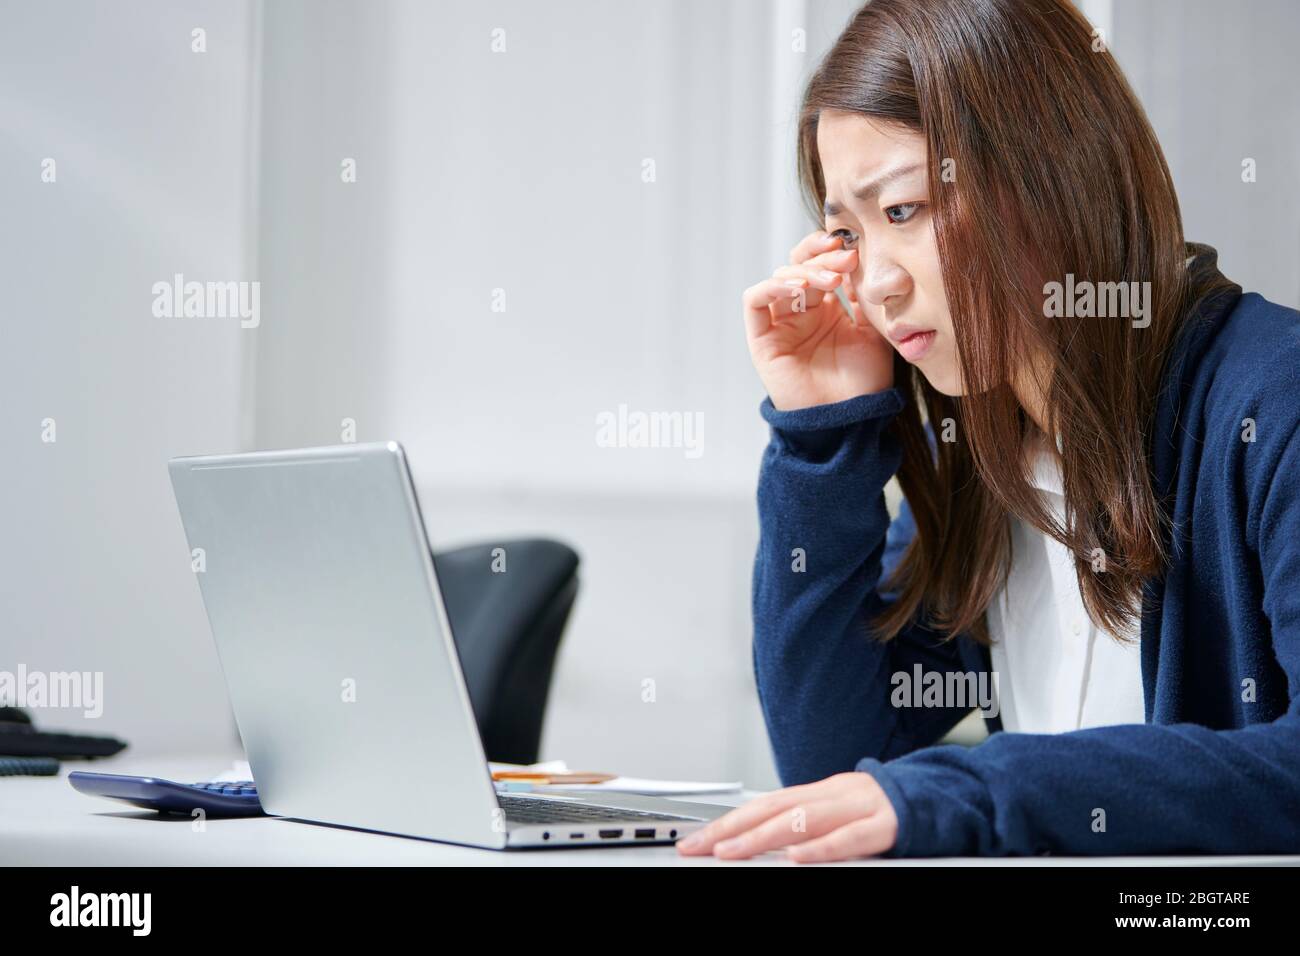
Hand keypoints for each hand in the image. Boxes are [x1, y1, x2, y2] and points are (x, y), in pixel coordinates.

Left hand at [676, 771, 898, 861]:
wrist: (944, 796)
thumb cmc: (889, 810)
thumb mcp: (842, 813)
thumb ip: (807, 825)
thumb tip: (763, 841)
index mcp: (821, 791)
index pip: (764, 804)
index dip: (728, 821)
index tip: (697, 840)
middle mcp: (834, 794)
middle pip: (774, 808)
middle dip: (732, 828)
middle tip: (699, 846)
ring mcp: (860, 807)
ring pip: (803, 819)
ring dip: (762, 837)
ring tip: (731, 851)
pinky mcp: (886, 826)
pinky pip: (850, 839)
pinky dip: (821, 848)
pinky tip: (796, 859)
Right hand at [742, 230, 893, 410]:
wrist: (850, 416)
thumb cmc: (863, 381)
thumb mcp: (872, 328)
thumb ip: (861, 294)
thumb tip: (856, 256)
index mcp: (825, 310)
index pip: (818, 266)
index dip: (828, 251)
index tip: (851, 246)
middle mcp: (800, 314)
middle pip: (798, 267)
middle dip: (821, 259)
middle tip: (845, 261)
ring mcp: (780, 325)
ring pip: (779, 278)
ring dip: (803, 271)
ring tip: (830, 281)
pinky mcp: (762, 339)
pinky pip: (754, 301)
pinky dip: (771, 286)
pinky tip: (798, 288)